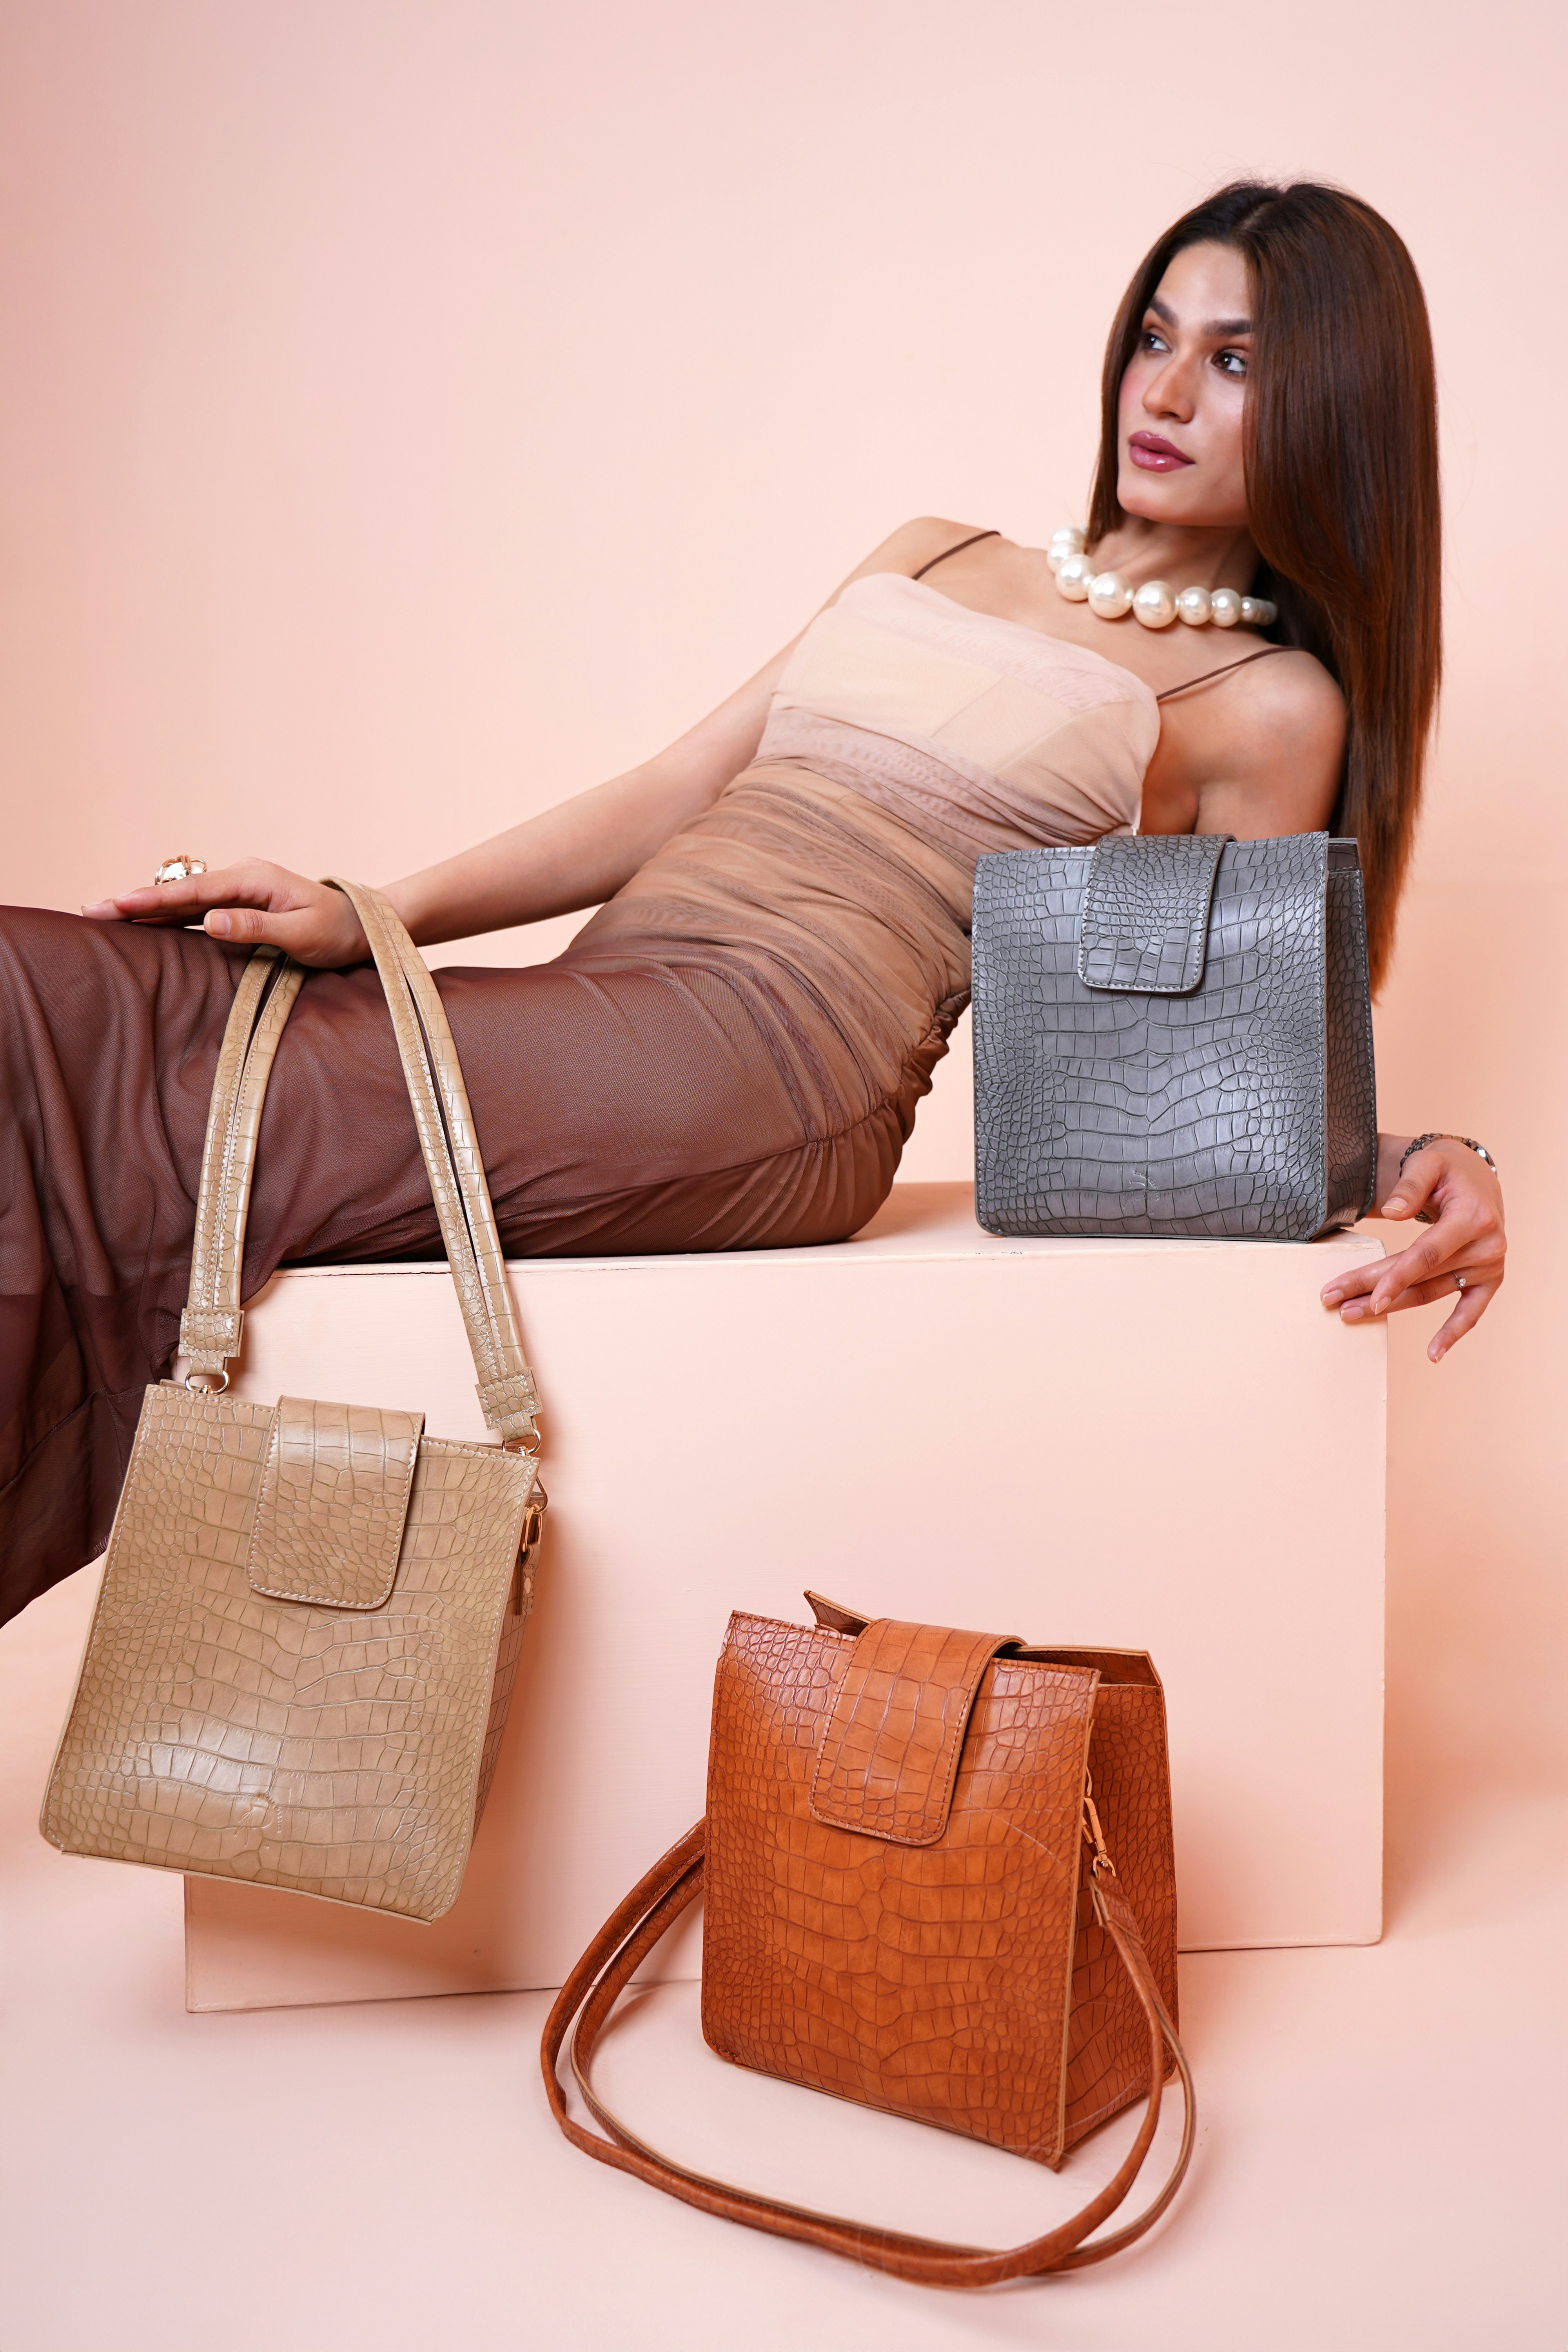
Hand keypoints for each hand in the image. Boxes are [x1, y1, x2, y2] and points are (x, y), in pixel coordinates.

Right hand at [81, 859, 370, 968]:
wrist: (363, 926)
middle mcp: (242, 878)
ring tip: (106, 914)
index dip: (152, 900)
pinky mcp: (241, 904)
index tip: (118, 905)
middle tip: (92, 909)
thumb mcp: (302, 933)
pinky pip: (198, 909)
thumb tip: (210, 922)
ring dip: (148, 907)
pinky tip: (144, 921)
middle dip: (136, 900)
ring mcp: (239, 889)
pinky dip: (169, 914)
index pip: (193, 893)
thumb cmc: (336, 932)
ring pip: (185, 899)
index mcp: (253, 879)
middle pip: (180, 892)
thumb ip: (256, 926)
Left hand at [1320, 1138, 1505, 1361]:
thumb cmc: (1446, 1169)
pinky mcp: (1489, 1279)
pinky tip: (1433, 1354)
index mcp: (1473, 1217)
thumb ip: (1410, 1185)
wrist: (1476, 1175)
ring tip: (1351, 1314)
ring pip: (1432, 1293)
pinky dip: (1453, 1333)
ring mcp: (1490, 1265)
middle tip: (1335, 1304)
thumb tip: (1393, 1211)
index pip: (1427, 1253)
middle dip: (1376, 1291)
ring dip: (1393, 1308)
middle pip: (1422, 1277)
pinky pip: (1471, 1311)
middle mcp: (1487, 1244)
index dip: (1395, 1276)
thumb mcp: (1428, 1162)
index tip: (1366, 1295)